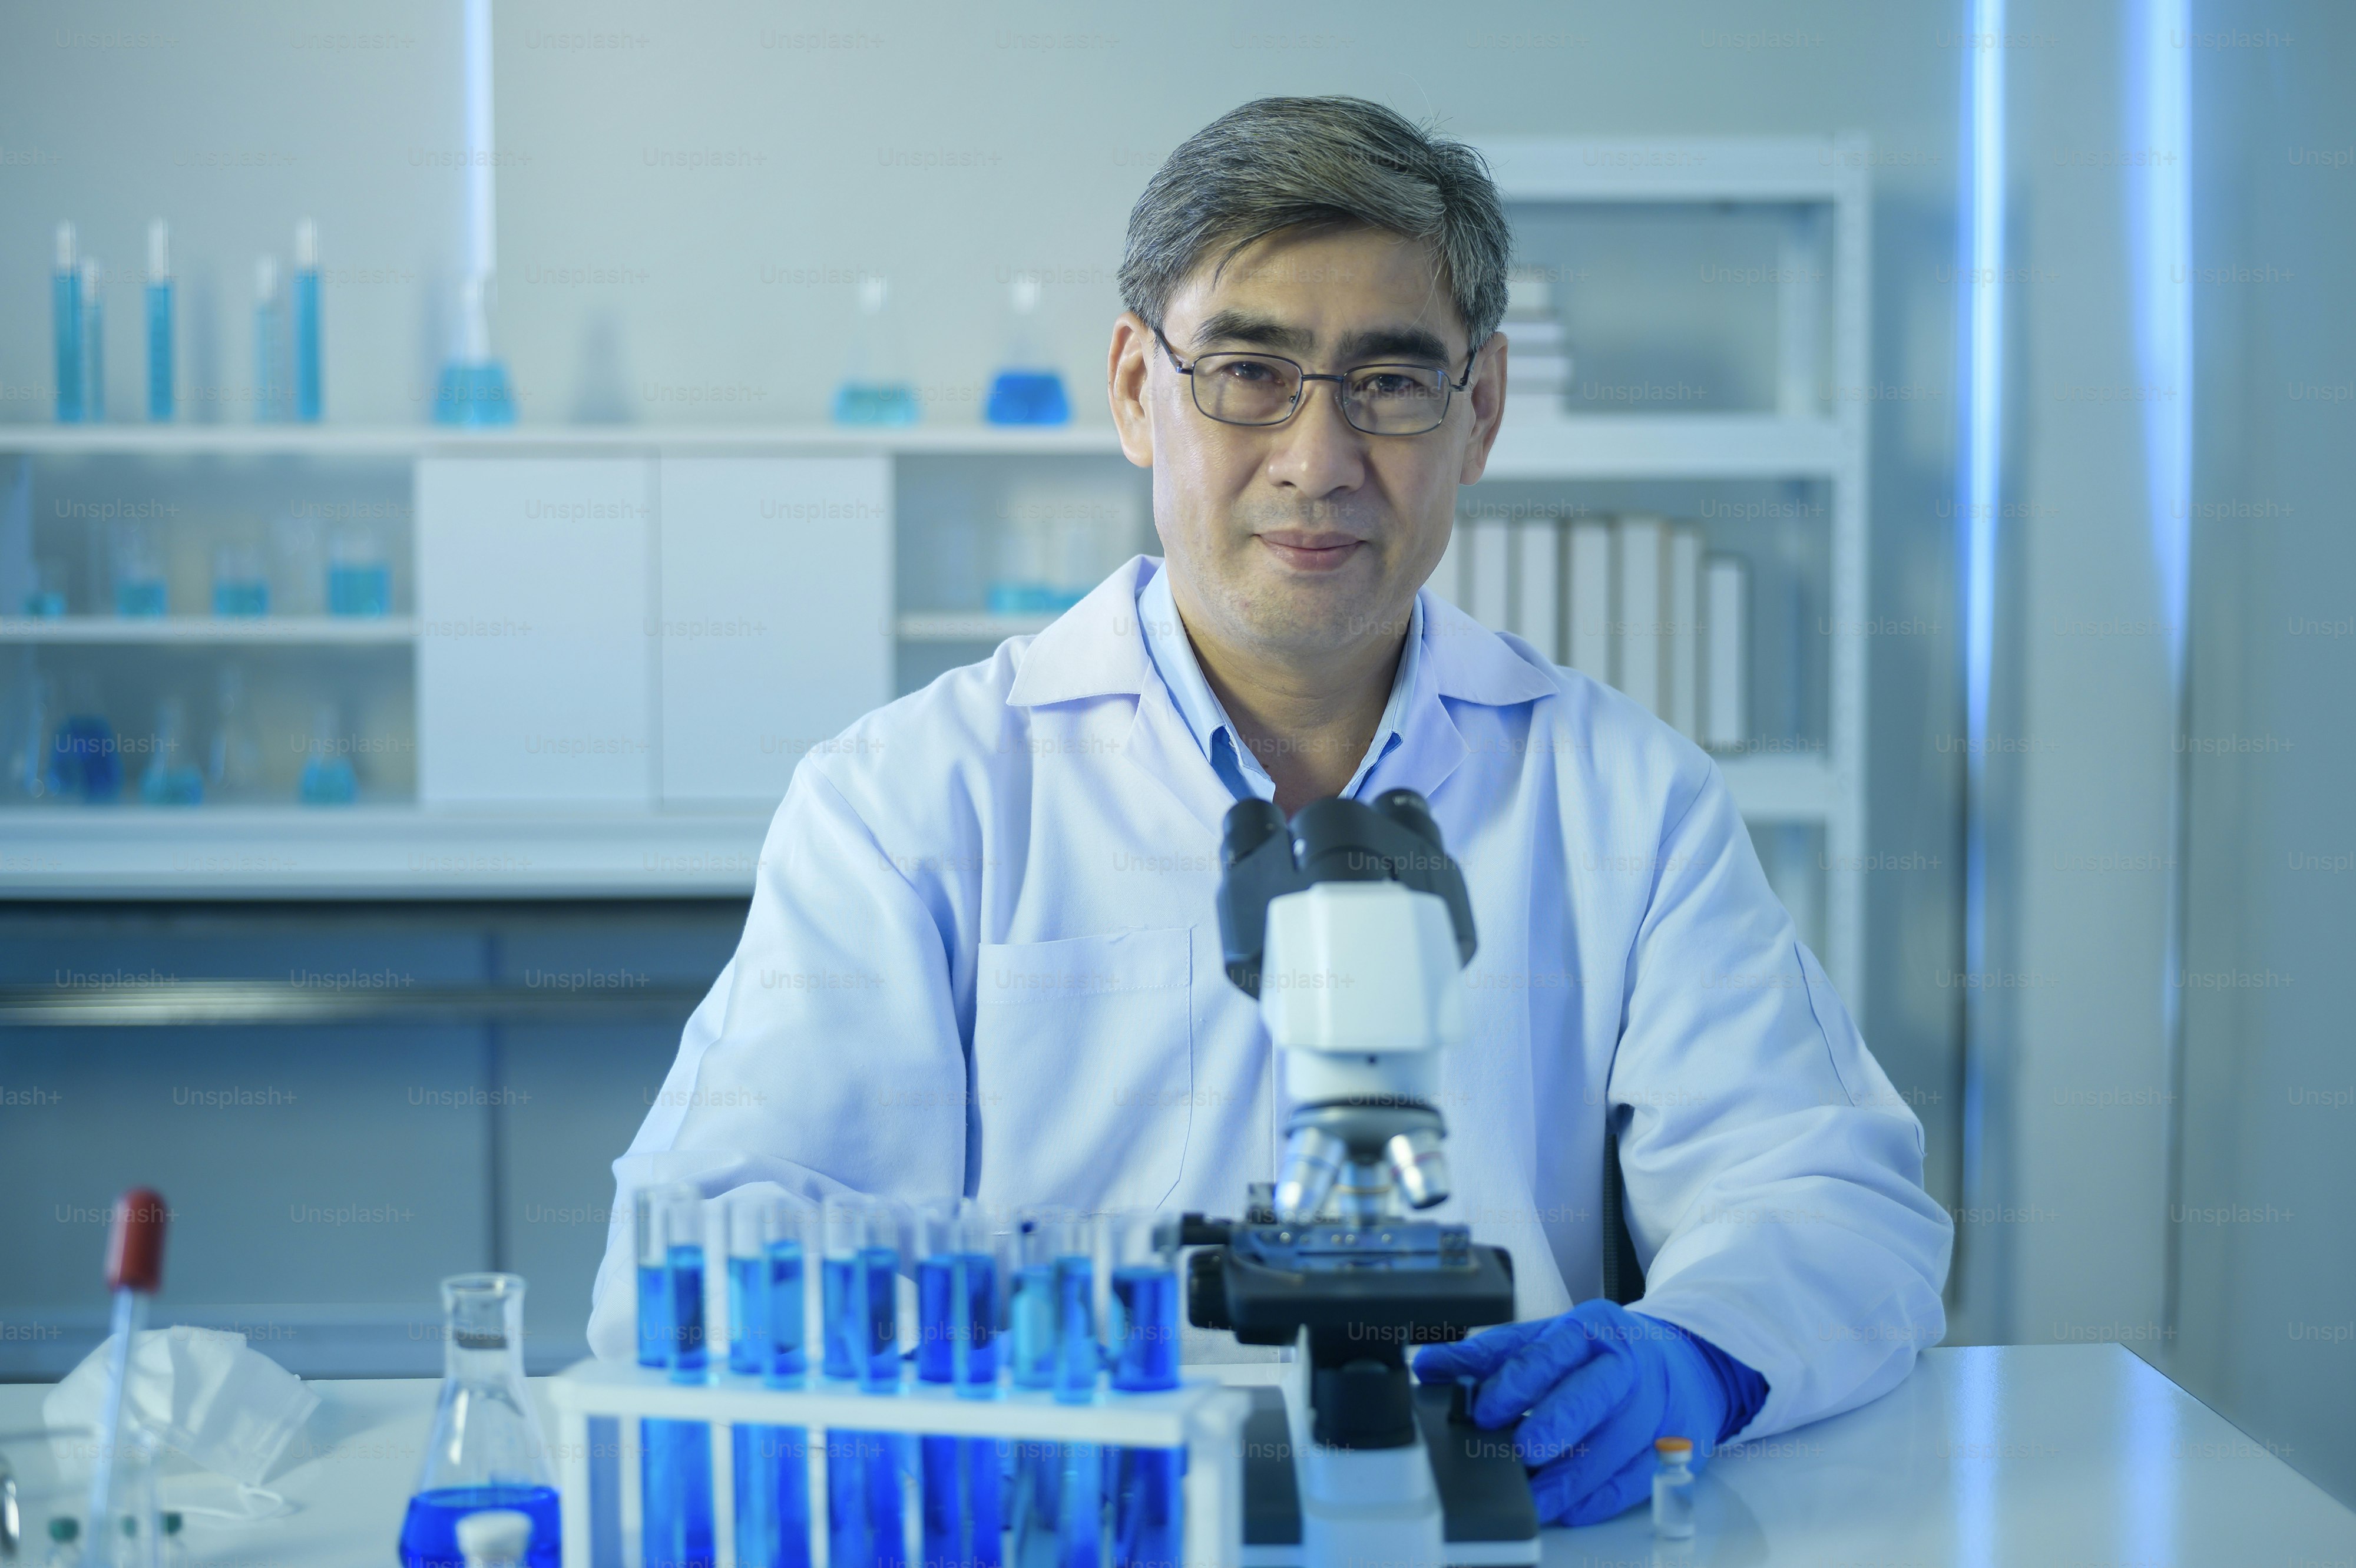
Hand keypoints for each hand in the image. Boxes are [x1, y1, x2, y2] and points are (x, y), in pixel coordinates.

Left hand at [1413, 1301, 1730, 1525]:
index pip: (1551, 1353)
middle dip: (1556, 1422)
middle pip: (1592, 1394)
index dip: (1517, 1383)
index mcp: (1589, 1329)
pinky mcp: (1672, 1447)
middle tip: (1522, 1451)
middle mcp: (1625, 1364)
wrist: (1678, 1361)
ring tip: (1536, 1499)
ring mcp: (1654, 1406)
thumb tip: (1431, 1368)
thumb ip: (1490, 1356)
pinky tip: (1572, 1509)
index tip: (1486, 1409)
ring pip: (1616, 1444)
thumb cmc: (1599, 1354)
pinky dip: (1603, 1498)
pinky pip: (1637, 1477)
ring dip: (1573, 1477)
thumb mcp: (1547, 1340)